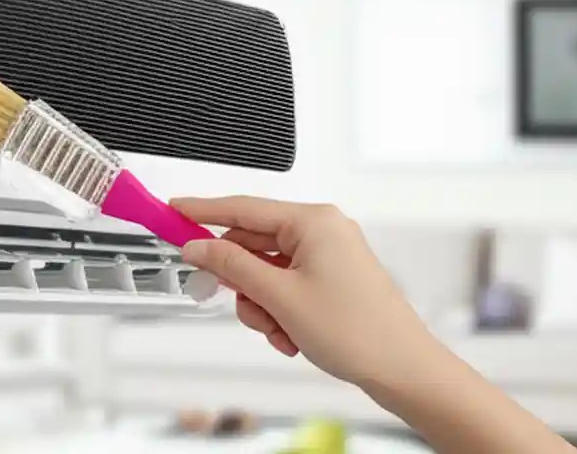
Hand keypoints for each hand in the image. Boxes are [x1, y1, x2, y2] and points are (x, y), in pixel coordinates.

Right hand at [171, 196, 439, 388]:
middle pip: (252, 243)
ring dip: (260, 303)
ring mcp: (328, 255)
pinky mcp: (331, 278)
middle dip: (239, 280)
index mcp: (313, 222)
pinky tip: (290, 335)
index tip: (173, 211)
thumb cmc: (358, 331)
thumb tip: (198, 247)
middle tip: (220, 296)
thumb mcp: (280, 297)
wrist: (403, 369)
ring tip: (277, 328)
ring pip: (265, 270)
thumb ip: (231, 266)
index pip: (242, 207)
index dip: (201, 211)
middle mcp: (323, 231)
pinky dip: (278, 311)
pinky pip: (284, 285)